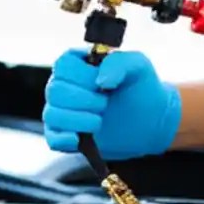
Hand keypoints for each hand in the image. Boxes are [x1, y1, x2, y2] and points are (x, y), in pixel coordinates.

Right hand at [42, 49, 181, 160]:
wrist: (151, 120)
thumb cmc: (141, 88)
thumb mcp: (137, 66)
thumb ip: (119, 63)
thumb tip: (101, 81)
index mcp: (77, 64)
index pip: (63, 66)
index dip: (83, 77)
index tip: (104, 85)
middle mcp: (64, 86)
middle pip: (54, 91)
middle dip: (83, 100)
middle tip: (105, 104)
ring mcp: (63, 112)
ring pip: (51, 115)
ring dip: (77, 120)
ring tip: (99, 121)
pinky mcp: (66, 135)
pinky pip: (53, 139)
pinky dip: (64, 140)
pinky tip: (79, 139)